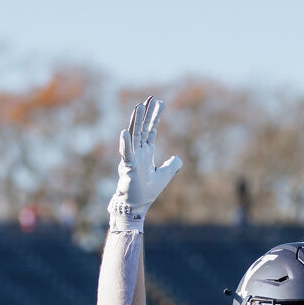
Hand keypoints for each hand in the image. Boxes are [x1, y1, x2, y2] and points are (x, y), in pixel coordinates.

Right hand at [109, 97, 183, 230]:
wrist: (136, 206)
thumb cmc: (147, 192)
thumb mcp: (165, 176)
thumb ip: (172, 165)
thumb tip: (179, 158)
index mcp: (146, 152)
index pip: (151, 130)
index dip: (155, 117)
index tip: (159, 102)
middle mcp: (138, 152)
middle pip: (142, 128)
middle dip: (147, 113)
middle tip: (151, 98)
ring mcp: (132, 158)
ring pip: (134, 136)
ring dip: (136, 122)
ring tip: (139, 107)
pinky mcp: (128, 167)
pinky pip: (126, 153)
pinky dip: (125, 143)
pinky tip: (124, 132)